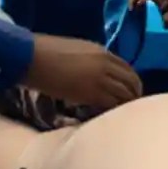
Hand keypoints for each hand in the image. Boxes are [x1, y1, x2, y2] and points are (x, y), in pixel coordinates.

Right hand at [22, 34, 142, 109]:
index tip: (129, 92)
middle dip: (133, 95)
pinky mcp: (92, 93)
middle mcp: (106, 64)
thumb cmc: (47, 52)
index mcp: (102, 52)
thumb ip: (90, 60)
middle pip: (131, 82)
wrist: (34, 57)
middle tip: (130, 108)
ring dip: (125, 106)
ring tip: (120, 117)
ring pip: (125, 95)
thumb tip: (94, 73)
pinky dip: (112, 112)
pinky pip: (111, 104)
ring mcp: (101, 78)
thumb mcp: (76, 50)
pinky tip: (107, 118)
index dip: (131, 82)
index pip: (127, 68)